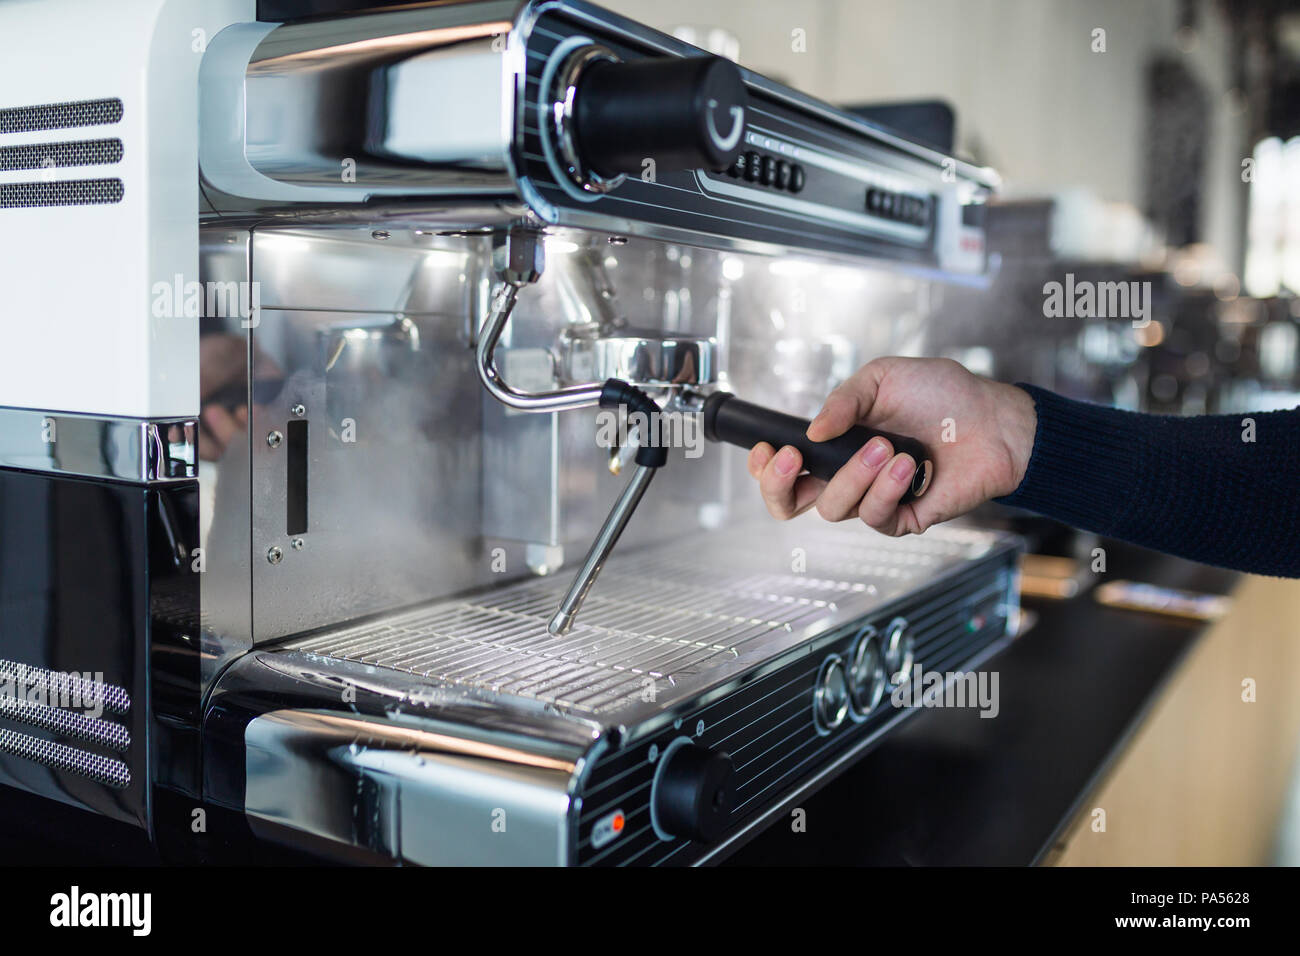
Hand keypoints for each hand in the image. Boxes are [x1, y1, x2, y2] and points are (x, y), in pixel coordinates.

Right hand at [746, 357, 1036, 534]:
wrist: (993, 420)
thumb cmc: (943, 395)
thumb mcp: (883, 377)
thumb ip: (842, 400)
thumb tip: (813, 431)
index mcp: (834, 445)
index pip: (784, 470)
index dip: (764, 469)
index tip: (767, 448)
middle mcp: (848, 476)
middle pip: (790, 504)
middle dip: (779, 486)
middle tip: (794, 459)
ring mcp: (874, 499)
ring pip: (833, 508)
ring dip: (854, 475)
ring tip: (887, 446)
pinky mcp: (903, 517)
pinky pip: (875, 517)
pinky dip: (887, 489)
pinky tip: (908, 465)